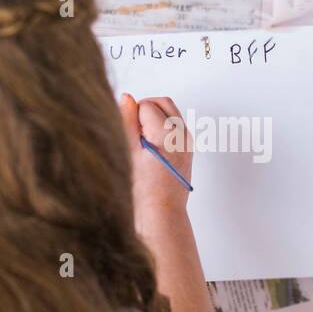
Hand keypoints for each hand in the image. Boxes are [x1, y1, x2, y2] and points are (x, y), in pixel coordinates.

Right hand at [119, 94, 193, 213]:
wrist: (161, 214)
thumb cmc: (143, 190)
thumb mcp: (129, 153)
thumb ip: (127, 122)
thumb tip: (126, 97)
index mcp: (168, 134)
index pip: (145, 105)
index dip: (131, 117)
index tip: (127, 137)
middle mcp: (182, 135)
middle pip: (162, 102)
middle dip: (144, 110)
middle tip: (132, 133)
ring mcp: (187, 142)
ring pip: (168, 112)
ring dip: (152, 118)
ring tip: (140, 143)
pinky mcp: (186, 149)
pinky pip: (173, 126)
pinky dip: (160, 128)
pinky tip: (149, 148)